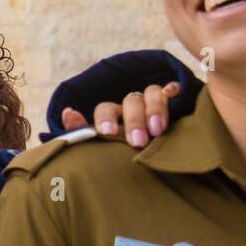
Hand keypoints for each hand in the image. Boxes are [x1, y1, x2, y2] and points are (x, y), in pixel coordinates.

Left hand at [61, 81, 181, 148]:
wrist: (148, 157)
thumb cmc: (117, 153)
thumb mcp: (99, 144)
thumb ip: (80, 131)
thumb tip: (68, 113)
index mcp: (112, 115)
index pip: (105, 109)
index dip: (105, 119)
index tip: (107, 133)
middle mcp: (132, 106)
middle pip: (131, 102)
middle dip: (134, 121)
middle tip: (137, 142)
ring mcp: (154, 103)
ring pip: (153, 94)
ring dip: (155, 109)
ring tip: (158, 130)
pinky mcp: (176, 104)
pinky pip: (175, 90)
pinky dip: (174, 88)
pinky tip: (173, 91)